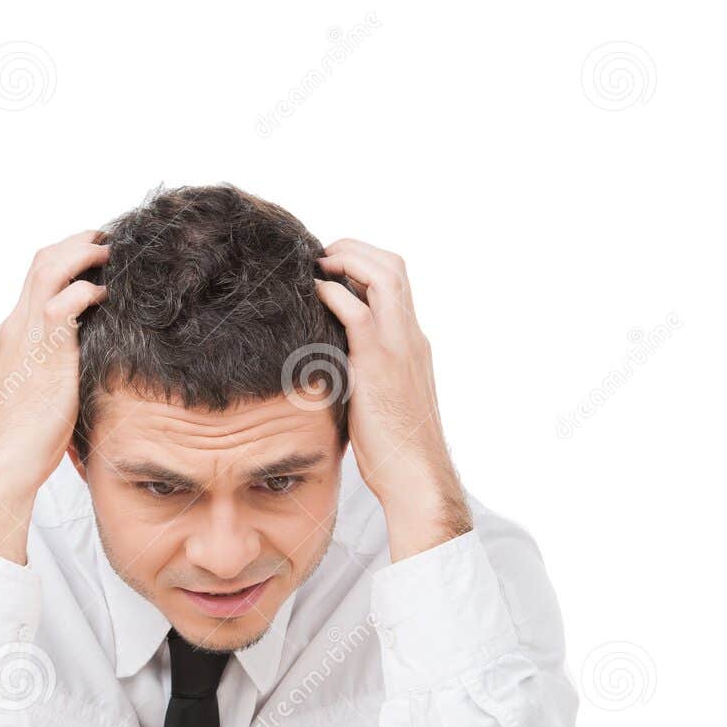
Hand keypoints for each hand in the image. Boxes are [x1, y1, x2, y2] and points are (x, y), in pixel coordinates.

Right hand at [0, 231, 108, 563]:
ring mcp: (24, 336)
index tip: (92, 259)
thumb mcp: (38, 394)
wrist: (0, 465)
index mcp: (9, 336)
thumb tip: (87, 369)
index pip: (35, 281)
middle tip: (108, 240)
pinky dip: (87, 289)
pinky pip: (65, 301)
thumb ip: (55, 369)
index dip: (64, 262)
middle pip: (40, 261)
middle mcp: (13, 327)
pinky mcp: (43, 351)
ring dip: (83, 253)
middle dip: (75, 243)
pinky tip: (108, 294)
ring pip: (49, 268)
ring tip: (112, 252)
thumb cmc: (22, 443)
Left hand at [314, 239, 472, 559]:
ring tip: (317, 265)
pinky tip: (312, 294)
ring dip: (347, 260)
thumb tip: (328, 364)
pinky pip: (357, 313)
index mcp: (412, 342)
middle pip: (393, 266)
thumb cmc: (393, 448)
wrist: (414, 476)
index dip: (364, 264)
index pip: (396, 282)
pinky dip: (333, 294)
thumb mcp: (378, 397)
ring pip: (383, 277)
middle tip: (321, 255)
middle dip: (355, 250)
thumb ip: (362, 371)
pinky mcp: (379, 365)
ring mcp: (399, 347)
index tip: (332, 267)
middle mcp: (410, 337)